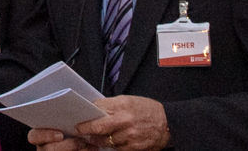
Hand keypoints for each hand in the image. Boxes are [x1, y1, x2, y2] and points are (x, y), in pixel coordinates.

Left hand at [30, 96, 167, 150]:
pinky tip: (109, 142)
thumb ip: (111, 105)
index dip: (86, 117)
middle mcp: (125, 121)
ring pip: (106, 141)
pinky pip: (116, 149)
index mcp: (122, 106)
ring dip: (98, 140)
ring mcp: (129, 136)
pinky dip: (111, 146)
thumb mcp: (128, 101)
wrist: (168, 124)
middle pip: (98, 128)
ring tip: (93, 138)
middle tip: (80, 131)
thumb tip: (94, 109)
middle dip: (87, 131)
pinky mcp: (134, 148)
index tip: (78, 121)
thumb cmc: (147, 110)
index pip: (97, 111)